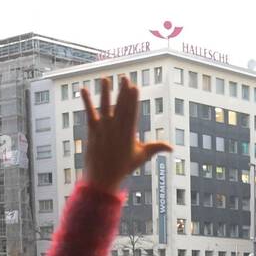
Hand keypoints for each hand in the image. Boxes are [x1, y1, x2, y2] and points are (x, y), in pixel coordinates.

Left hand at [80, 77, 171, 191]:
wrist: (103, 178)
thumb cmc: (123, 167)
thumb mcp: (141, 156)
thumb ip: (156, 147)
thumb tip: (172, 148)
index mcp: (129, 133)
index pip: (131, 111)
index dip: (133, 98)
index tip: (134, 86)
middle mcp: (116, 128)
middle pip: (120, 106)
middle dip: (122, 91)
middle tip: (125, 77)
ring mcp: (103, 128)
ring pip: (105, 106)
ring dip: (104, 91)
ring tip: (105, 78)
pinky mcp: (92, 130)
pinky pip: (89, 112)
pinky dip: (86, 101)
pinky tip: (84, 89)